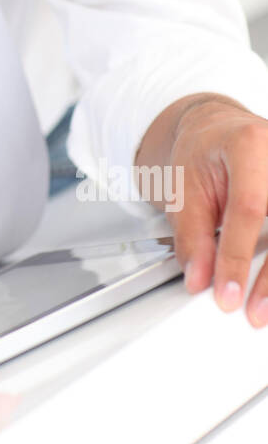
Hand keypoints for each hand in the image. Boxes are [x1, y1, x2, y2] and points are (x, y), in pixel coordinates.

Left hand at [163, 96, 267, 324]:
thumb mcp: (183, 189)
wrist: (218, 131)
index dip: (237, 255)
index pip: (249, 206)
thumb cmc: (202, 152)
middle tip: (252, 312)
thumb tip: (201, 279)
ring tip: (265, 309)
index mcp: (249, 143)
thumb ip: (191, 236)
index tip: (227, 292)